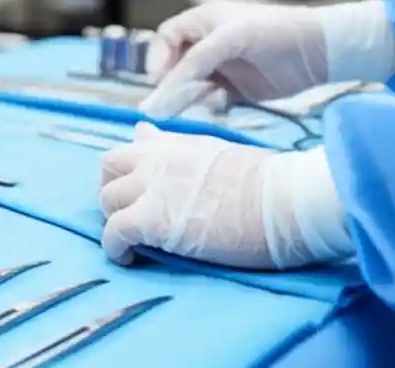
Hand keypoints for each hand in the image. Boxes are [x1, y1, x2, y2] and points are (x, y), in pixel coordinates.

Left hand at [99, 123, 352, 269]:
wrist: (286, 199)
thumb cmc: (272, 184)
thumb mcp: (224, 154)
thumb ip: (188, 152)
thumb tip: (156, 137)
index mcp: (180, 144)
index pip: (138, 143)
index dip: (132, 166)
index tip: (138, 183)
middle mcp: (157, 159)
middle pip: (109, 166)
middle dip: (114, 188)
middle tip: (131, 213)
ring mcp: (151, 188)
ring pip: (107, 200)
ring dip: (115, 219)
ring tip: (134, 241)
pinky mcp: (150, 220)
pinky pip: (113, 233)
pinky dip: (115, 248)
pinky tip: (129, 259)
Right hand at [139, 2, 327, 117]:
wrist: (321, 51)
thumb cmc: (274, 32)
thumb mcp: (230, 39)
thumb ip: (195, 61)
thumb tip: (163, 88)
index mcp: (202, 22)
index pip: (165, 39)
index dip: (159, 58)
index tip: (161, 79)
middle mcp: (207, 45)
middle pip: (174, 66)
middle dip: (171, 84)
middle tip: (171, 102)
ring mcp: (221, 68)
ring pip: (189, 86)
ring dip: (189, 98)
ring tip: (199, 105)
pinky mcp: (235, 90)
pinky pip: (209, 102)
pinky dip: (208, 107)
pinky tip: (219, 108)